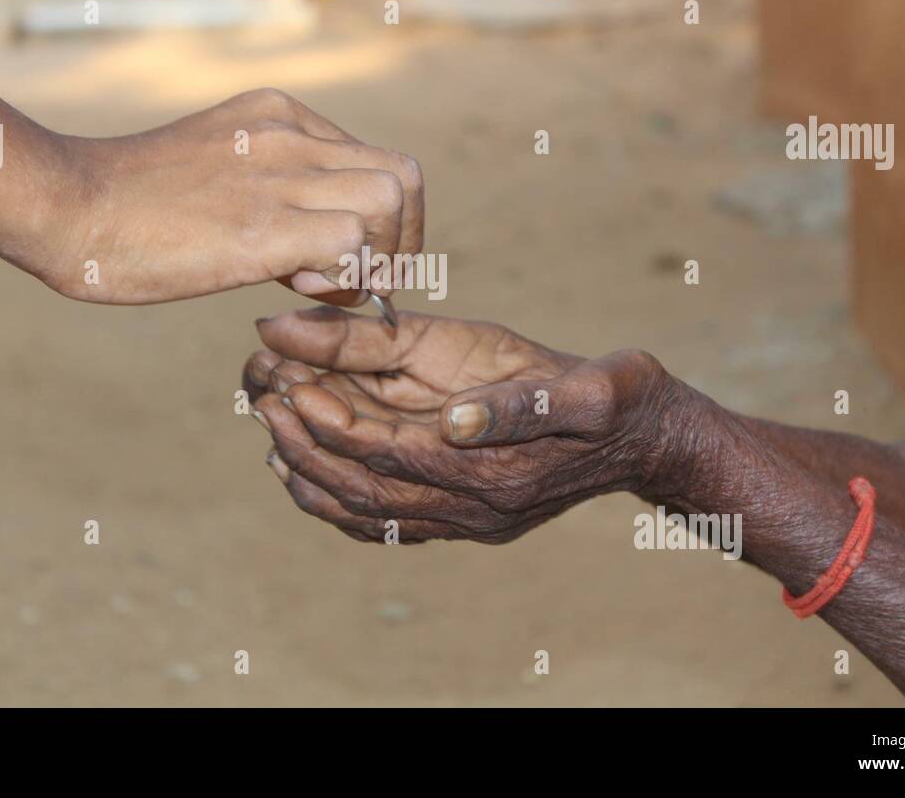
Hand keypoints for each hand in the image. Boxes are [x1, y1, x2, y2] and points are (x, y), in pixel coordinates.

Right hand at [42, 88, 421, 303]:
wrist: (67, 203)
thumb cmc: (127, 199)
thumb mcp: (213, 164)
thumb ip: (264, 182)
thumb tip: (305, 239)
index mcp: (280, 116)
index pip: (377, 160)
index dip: (382, 221)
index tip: (350, 260)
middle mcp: (292, 135)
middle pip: (404, 179)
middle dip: (402, 242)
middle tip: (364, 283)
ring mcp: (281, 175)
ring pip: (392, 203)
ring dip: (380, 260)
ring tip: (329, 289)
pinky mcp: (264, 225)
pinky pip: (354, 245)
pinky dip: (346, 279)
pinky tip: (297, 291)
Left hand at [243, 308, 698, 542]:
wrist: (645, 438)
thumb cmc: (616, 396)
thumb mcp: (586, 386)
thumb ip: (522, 404)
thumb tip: (453, 418)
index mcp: (497, 475)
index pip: (392, 456)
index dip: (334, 422)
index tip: (286, 382)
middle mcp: (472, 510)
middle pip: (364, 488)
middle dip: (304, 441)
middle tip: (259, 392)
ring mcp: (464, 521)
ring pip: (364, 511)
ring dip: (308, 469)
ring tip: (267, 422)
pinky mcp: (459, 517)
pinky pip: (380, 520)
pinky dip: (332, 496)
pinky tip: (301, 465)